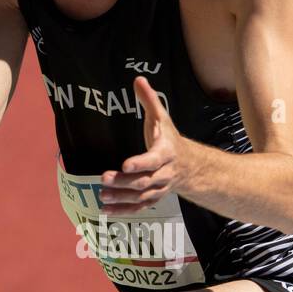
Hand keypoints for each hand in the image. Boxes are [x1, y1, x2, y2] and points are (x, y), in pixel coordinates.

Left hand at [100, 76, 193, 213]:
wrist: (189, 166)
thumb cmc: (169, 139)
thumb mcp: (162, 118)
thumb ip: (149, 101)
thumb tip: (138, 79)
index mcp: (166, 153)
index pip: (153, 160)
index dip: (140, 163)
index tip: (125, 164)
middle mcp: (164, 174)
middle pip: (144, 181)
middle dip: (124, 182)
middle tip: (104, 178)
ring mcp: (159, 188)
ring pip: (140, 196)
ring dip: (121, 198)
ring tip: (103, 196)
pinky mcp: (152, 198)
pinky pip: (139, 207)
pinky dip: (123, 211)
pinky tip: (106, 211)